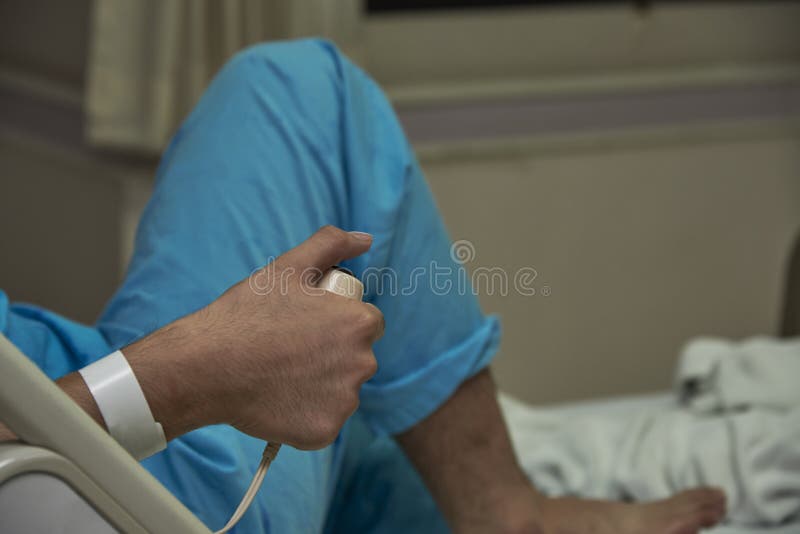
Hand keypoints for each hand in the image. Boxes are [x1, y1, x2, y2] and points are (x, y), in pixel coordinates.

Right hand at [124, 226, 382, 448]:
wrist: (204, 367)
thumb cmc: (246, 314)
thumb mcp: (288, 266)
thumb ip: (332, 244)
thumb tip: (365, 238)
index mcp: (360, 323)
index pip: (366, 324)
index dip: (338, 323)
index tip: (307, 327)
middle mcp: (363, 364)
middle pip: (356, 358)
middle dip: (332, 354)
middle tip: (290, 351)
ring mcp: (344, 402)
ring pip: (341, 391)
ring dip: (321, 386)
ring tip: (281, 375)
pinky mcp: (324, 432)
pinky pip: (323, 422)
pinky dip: (307, 415)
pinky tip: (280, 401)